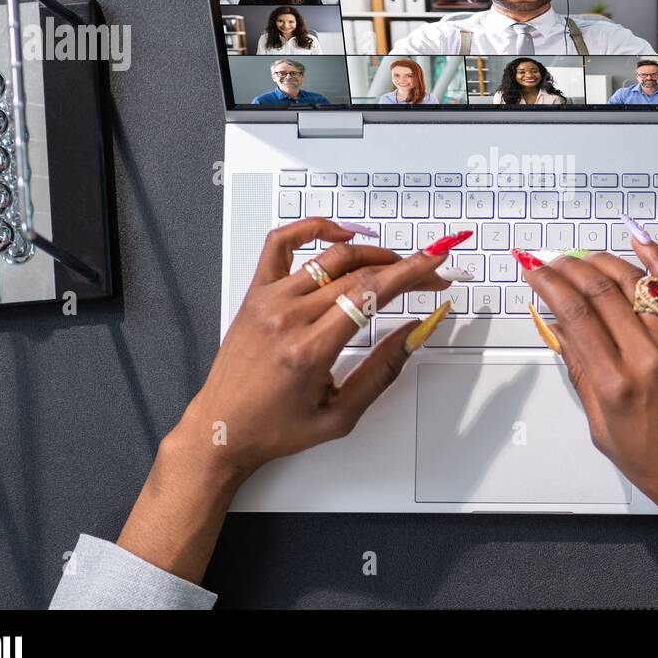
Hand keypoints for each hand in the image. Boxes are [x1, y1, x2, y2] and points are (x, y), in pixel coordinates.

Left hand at [116, 218, 466, 582]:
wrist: (221, 428)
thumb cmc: (276, 428)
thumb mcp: (340, 415)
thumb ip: (382, 371)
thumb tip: (415, 333)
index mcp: (309, 350)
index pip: (370, 294)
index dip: (411, 274)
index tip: (436, 264)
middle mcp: (287, 318)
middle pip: (359, 274)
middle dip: (404, 269)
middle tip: (430, 274)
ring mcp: (268, 300)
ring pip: (331, 258)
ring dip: (372, 252)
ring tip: (395, 262)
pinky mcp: (255, 293)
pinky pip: (280, 243)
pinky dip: (312, 228)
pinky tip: (340, 234)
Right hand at [519, 239, 657, 527]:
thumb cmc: (657, 465)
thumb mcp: (601, 428)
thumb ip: (581, 374)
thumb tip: (560, 332)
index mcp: (616, 385)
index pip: (574, 315)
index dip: (548, 285)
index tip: (534, 272)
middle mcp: (647, 358)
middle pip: (599, 291)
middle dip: (567, 267)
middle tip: (549, 259)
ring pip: (635, 283)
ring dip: (602, 260)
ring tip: (581, 255)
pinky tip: (639, 241)